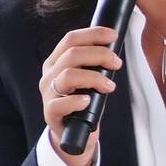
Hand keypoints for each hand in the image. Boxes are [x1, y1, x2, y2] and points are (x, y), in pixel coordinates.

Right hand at [40, 26, 120, 165]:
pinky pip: (59, 104)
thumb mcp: (89, 77)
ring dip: (94, 77)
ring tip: (109, 86)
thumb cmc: (84, 100)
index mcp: (57, 61)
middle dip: (100, 55)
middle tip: (117, 63)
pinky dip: (75, 101)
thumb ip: (96, 62)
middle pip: (72, 54)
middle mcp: (50, 75)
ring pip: (67, 75)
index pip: (71, 39)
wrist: (74, 130)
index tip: (113, 36)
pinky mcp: (50, 113)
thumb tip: (115, 47)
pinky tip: (87, 101)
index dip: (93, 34)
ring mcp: (48, 94)